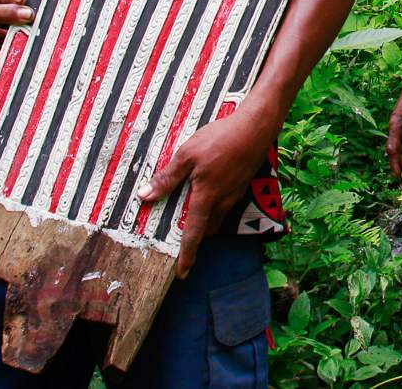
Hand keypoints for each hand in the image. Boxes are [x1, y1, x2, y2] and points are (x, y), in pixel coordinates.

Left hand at [137, 103, 275, 276]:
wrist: (256, 127)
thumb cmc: (220, 139)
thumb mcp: (187, 154)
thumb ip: (168, 177)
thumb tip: (144, 197)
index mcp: (206, 197)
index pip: (194, 234)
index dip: (187, 255)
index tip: (182, 273)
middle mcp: (223, 201)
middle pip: (207, 229)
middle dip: (195, 239)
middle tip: (180, 241)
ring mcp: (235, 193)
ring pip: (217, 217)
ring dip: (205, 222)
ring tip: (191, 216)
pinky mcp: (242, 184)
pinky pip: (225, 204)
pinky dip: (214, 207)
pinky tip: (208, 192)